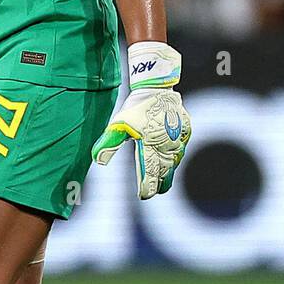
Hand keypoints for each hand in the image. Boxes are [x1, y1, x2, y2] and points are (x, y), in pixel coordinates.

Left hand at [91, 42, 190, 198]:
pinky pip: (181, 148)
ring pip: (175, 161)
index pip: (150, 174)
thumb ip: (108, 143)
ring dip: (169, 171)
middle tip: (156, 192)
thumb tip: (97, 161)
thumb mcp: (118, 124)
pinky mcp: (186, 131)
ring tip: (164, 181)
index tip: (144, 196)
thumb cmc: (136, 107)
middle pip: (165, 171)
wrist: (157, 87)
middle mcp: (167, 145)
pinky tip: (173, 160)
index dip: (147, 187)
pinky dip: (176, 157)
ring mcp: (179, 139)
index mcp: (151, 146)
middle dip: (160, 182)